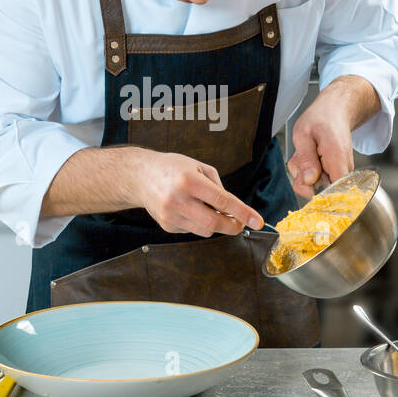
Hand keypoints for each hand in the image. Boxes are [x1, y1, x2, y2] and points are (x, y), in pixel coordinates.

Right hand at [133, 151, 263, 236]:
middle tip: (240, 223)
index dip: (243, 212)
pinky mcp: (167, 225)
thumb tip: (233, 210)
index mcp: (189, 181)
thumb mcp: (198, 167)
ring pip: (204, 230)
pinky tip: (188, 209)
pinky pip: (192, 230)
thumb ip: (217, 187)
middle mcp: (178, 199)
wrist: (140, 176)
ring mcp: (170, 215)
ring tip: (206, 207)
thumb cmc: (172, 168)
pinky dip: (198, 223)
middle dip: (233, 226)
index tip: (257, 221)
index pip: (223, 201)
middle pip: (214, 223)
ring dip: (214, 224)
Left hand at [287, 76, 376, 198]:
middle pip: (321, 192)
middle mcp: (343, 169)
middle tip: (300, 158)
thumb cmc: (320, 119)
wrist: (335, 111)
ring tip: (306, 152)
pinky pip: (317, 180)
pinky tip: (309, 156)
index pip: (332, 192)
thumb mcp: (303, 134)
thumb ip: (306, 159)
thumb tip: (309, 180)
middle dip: (303, 179)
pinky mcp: (335, 173)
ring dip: (303, 173)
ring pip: (316, 186)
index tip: (304, 178)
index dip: (314, 192)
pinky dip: (307, 171)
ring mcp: (340, 172)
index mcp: (337, 159)